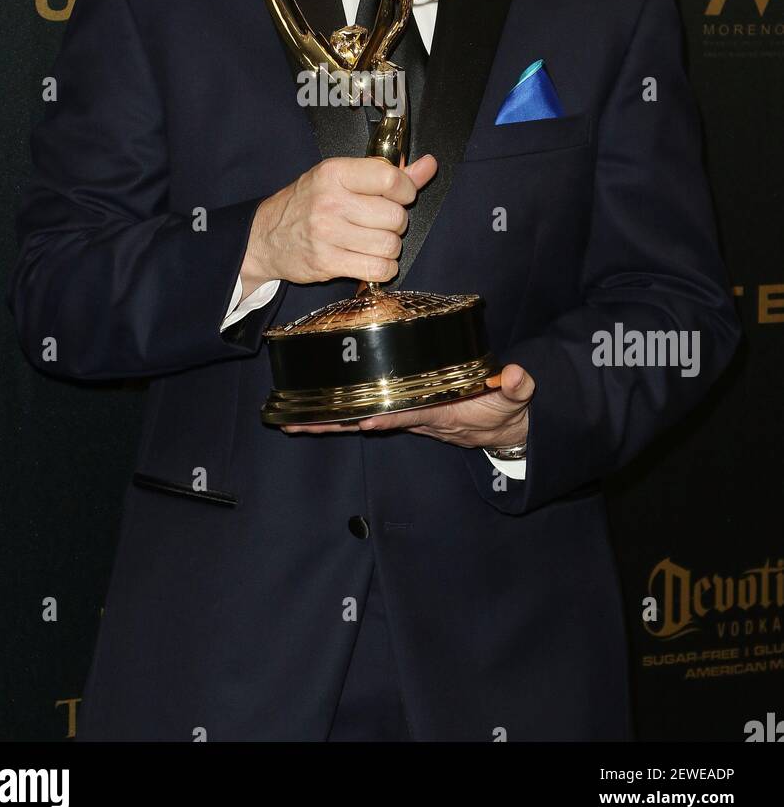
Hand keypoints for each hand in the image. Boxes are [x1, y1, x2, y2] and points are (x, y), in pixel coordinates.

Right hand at [240, 153, 437, 294]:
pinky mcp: (327, 263)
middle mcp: (330, 201)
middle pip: (395, 216)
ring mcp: (327, 234)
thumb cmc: (308, 202)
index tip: (400, 195)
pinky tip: (370, 260)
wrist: (266, 236)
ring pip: (390, 245)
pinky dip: (382, 268)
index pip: (390, 180)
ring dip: (389, 247)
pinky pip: (377, 270)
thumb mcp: (342, 178)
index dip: (406, 190)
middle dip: (395, 222)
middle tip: (379, 222)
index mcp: (335, 173)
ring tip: (373, 241)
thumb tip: (429, 165)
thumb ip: (387, 173)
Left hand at [282, 363, 534, 448]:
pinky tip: (312, 412)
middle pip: (368, 422)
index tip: (365, 420)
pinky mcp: (400, 412)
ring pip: (359, 420)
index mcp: (440, 413)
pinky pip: (364, 413)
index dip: (388, 417)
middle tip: (295, 424)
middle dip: (333, 424)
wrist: (502, 430)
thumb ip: (516, 387)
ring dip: (326, 422)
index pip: (409, 415)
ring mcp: (404, 417)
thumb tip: (515, 376)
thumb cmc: (504, 410)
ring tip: (290, 420)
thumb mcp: (515, 399)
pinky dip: (338, 415)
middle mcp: (415, 418)